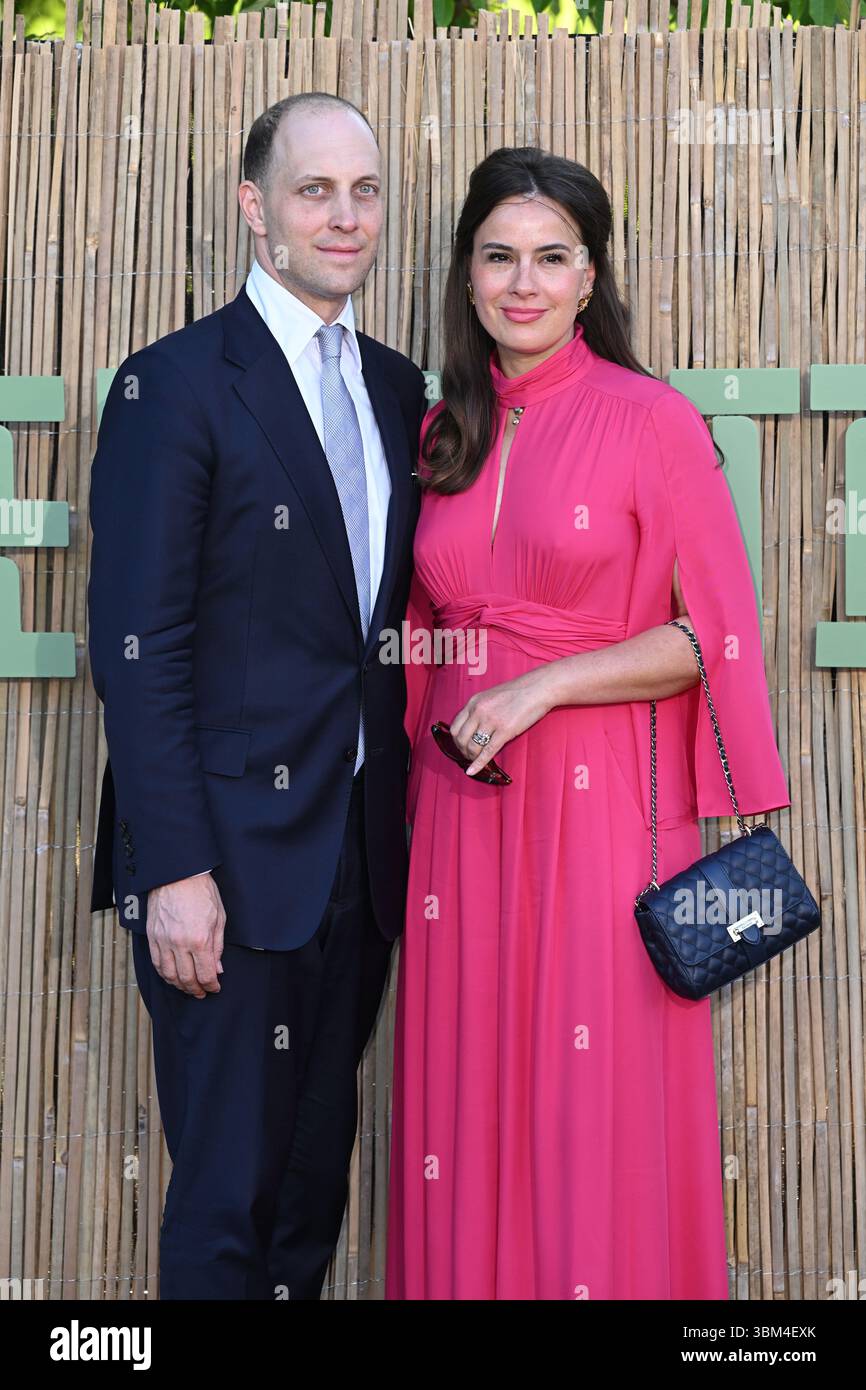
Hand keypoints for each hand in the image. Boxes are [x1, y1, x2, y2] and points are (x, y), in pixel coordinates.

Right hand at [146, 873, 225, 997]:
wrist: (178, 874)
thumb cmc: (201, 892)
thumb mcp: (219, 918)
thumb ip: (217, 946)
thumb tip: (217, 968)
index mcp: (199, 939)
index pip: (205, 974)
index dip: (211, 986)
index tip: (215, 988)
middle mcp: (179, 943)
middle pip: (186, 979)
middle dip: (196, 989)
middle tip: (202, 992)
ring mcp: (163, 940)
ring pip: (168, 974)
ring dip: (179, 985)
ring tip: (188, 987)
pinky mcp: (152, 936)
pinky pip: (156, 962)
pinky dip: (164, 974)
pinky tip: (172, 976)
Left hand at [449, 667, 555, 776]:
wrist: (538, 688)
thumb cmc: (518, 692)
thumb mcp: (491, 696)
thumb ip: (480, 709)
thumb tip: (473, 726)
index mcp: (474, 702)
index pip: (455, 726)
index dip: (456, 740)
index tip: (461, 746)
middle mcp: (478, 711)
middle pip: (460, 738)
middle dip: (463, 751)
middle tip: (469, 755)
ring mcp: (491, 721)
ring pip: (472, 747)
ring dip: (471, 757)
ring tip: (476, 760)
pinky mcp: (505, 731)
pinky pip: (487, 752)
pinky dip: (478, 764)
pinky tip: (472, 771)